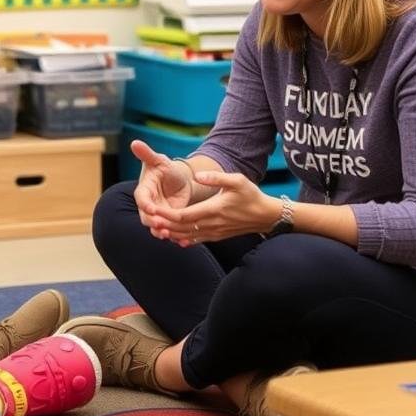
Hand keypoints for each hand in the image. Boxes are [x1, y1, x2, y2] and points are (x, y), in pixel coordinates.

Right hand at [130, 140, 193, 238]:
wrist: (178, 181)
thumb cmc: (165, 168)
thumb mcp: (158, 160)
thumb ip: (147, 154)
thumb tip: (134, 142)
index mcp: (144, 190)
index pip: (141, 199)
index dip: (145, 205)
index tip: (151, 209)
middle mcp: (148, 205)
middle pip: (147, 217)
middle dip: (153, 223)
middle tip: (161, 227)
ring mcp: (158, 215)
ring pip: (156, 227)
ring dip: (161, 233)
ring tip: (169, 236)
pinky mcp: (168, 221)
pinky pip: (169, 231)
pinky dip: (175, 238)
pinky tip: (182, 242)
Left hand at [151, 170, 279, 245]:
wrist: (266, 216)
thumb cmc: (252, 196)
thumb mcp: (237, 180)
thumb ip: (216, 177)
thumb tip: (198, 176)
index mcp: (214, 209)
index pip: (184, 215)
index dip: (166, 214)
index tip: (153, 209)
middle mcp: (212, 224)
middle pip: (181, 228)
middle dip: (164, 224)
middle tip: (148, 218)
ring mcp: (214, 232)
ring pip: (187, 236)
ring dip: (170, 233)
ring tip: (156, 227)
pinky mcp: (217, 236)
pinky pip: (196, 240)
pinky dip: (182, 238)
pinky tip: (172, 235)